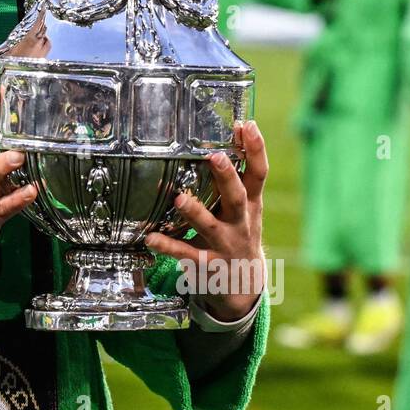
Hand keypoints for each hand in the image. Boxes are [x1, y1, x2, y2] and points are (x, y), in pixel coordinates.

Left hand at [145, 120, 267, 322]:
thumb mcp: (246, 206)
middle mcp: (241, 222)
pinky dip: (168, 246)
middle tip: (215, 157)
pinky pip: (186, 253)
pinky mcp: (208, 262)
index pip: (258, 174)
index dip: (256, 150)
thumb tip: (237, 129)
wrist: (245, 283)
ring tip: (178, 198)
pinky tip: (151, 238)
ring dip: (195, 212)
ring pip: (210, 226)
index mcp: (251, 204)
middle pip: (237, 198)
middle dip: (228, 178)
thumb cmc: (239, 231)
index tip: (248, 126)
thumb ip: (240, 176)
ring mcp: (225, 243)